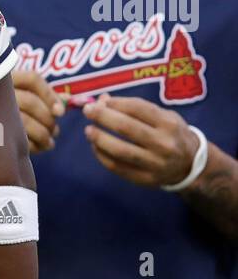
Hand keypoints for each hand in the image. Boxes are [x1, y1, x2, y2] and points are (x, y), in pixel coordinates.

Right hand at [12, 69, 65, 152]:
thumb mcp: (17, 102)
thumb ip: (40, 98)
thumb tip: (68, 100)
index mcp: (2, 79)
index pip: (32, 79)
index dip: (50, 94)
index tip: (60, 112)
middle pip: (31, 102)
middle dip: (48, 119)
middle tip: (55, 132)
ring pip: (25, 121)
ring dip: (43, 135)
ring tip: (49, 143)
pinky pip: (16, 139)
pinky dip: (32, 145)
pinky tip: (36, 149)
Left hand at [82, 93, 197, 186]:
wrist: (191, 165)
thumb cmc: (171, 134)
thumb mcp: (163, 116)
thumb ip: (136, 108)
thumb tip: (103, 100)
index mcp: (169, 124)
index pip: (137, 108)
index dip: (116, 103)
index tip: (101, 101)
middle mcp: (164, 143)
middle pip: (126, 128)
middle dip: (102, 117)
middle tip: (87, 111)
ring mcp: (155, 164)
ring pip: (120, 150)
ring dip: (99, 139)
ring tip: (88, 130)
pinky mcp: (145, 179)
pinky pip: (118, 168)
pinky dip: (102, 156)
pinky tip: (96, 147)